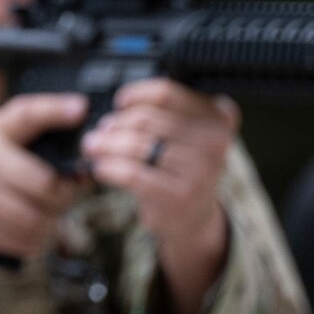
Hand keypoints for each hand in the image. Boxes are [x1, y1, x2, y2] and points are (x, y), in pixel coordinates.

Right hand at [0, 93, 88, 266]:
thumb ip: (30, 146)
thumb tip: (82, 168)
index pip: (25, 113)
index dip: (55, 110)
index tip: (81, 109)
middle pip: (45, 183)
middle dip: (64, 198)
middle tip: (63, 200)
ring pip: (36, 218)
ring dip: (49, 225)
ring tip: (45, 219)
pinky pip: (23, 240)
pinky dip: (34, 242)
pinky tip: (28, 233)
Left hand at [81, 79, 237, 313]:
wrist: (195, 225)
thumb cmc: (177, 172)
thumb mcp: (178, 134)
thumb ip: (160, 108)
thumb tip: (111, 88)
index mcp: (218, 117)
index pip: (170, 88)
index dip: (135, 92)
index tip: (118, 101)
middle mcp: (216, 142)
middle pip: (146, 116)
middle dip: (113, 123)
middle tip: (98, 132)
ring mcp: (201, 171)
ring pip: (136, 142)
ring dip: (105, 144)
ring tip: (94, 149)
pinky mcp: (179, 198)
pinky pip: (133, 173)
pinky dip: (110, 168)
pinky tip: (100, 170)